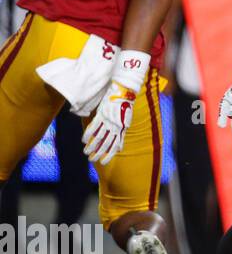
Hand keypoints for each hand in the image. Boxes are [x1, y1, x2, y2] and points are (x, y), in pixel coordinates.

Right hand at [83, 50, 149, 164]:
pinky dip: (88, 134)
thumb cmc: (124, 106)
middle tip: (92, 160)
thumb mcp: (125, 122)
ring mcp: (108, 121)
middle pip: (106, 144)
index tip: (104, 162)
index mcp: (122, 128)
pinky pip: (93, 127)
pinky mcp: (102, 114)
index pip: (115, 146)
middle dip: (99, 154)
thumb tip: (119, 147)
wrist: (124, 91)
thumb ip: (121, 134)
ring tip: (86, 153)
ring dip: (91, 146)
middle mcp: (115, 126)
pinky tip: (83, 141)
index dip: (109, 155)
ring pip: (98, 137)